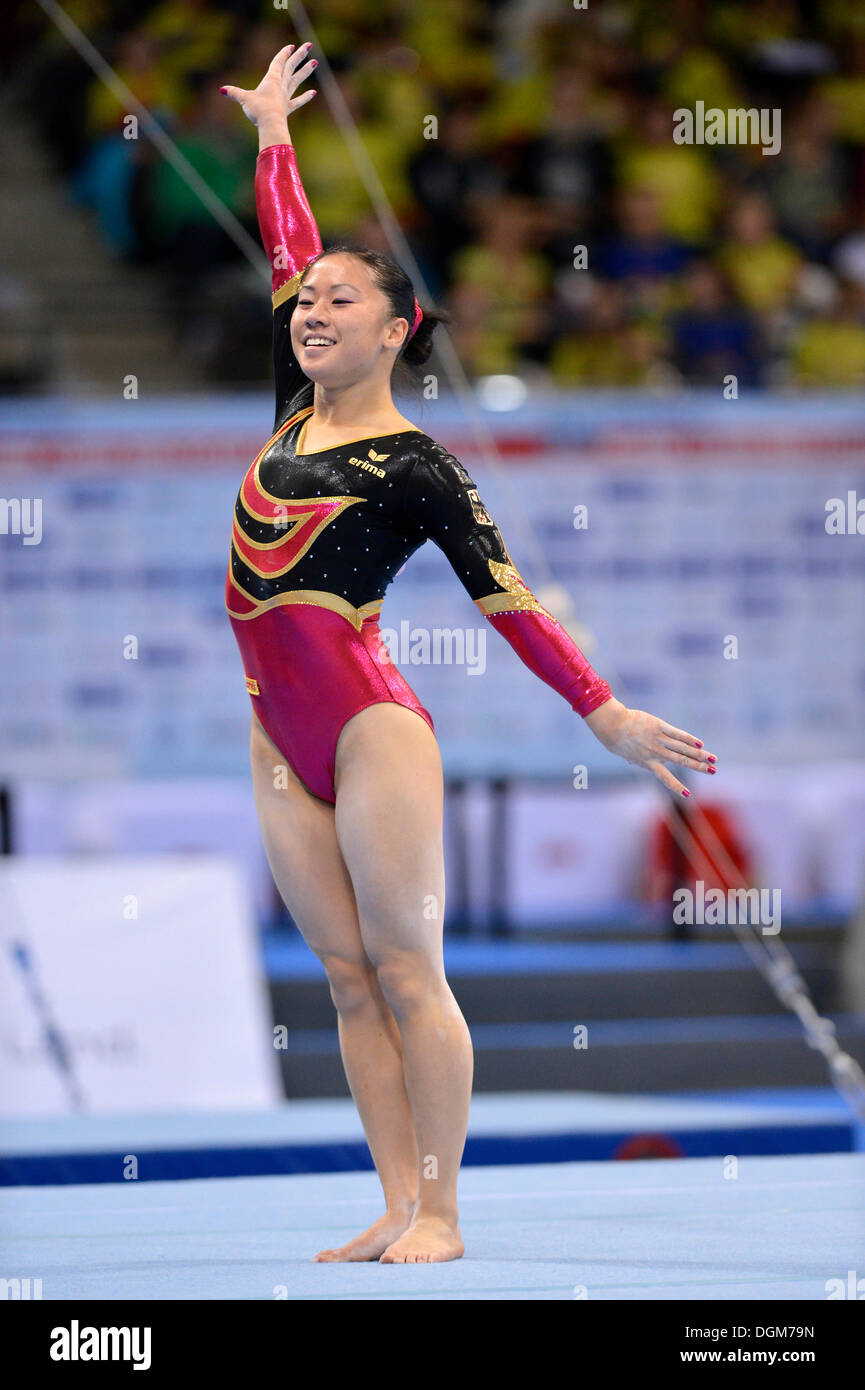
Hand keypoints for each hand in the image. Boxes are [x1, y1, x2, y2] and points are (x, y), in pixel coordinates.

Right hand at [221, 43, 316, 127]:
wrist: (270, 125)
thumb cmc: (258, 110)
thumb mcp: (244, 99)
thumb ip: (234, 93)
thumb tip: (222, 90)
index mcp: (271, 79)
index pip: (278, 62)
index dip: (284, 53)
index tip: (291, 46)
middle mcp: (280, 85)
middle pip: (290, 67)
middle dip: (299, 55)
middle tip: (309, 45)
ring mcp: (285, 97)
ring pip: (296, 80)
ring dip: (306, 71)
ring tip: (315, 62)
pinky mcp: (287, 109)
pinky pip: (298, 101)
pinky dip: (305, 97)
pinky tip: (313, 92)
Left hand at [584, 696, 716, 796]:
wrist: (613, 726)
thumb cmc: (620, 741)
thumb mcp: (629, 756)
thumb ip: (639, 761)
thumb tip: (638, 764)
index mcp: (649, 763)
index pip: (665, 778)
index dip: (677, 787)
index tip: (688, 795)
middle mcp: (656, 753)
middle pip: (681, 761)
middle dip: (699, 767)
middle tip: (713, 771)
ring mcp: (658, 739)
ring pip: (683, 749)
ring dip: (699, 755)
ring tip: (713, 759)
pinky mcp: (659, 726)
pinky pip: (677, 734)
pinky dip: (689, 739)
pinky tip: (700, 744)